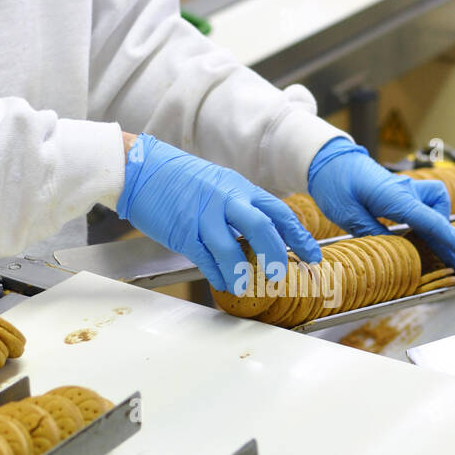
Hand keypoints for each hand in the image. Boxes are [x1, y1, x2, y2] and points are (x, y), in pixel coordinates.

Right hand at [116, 134, 319, 292]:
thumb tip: (261, 236)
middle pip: (261, 226)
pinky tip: (222, 282)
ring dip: (241, 272)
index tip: (313, 255)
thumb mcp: (218, 185)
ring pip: (230, 248)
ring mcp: (203, 215)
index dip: (299, 236)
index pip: (278, 212)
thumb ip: (239, 208)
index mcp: (239, 187)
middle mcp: (225, 198)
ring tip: (245, 286)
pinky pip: (204, 257)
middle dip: (275, 254)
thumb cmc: (180, 179)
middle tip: (280, 274)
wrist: (141, 168)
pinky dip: (216, 273)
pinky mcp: (182, 230)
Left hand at [307, 137, 454, 284]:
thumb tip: (394, 252)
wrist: (330, 159)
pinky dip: (431, 225)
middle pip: (440, 223)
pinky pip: (426, 210)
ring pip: (438, 212)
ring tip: (439, 256)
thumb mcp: (346, 213)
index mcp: (396, 197)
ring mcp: (408, 192)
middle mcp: (409, 192)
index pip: (433, 223)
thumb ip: (372, 233)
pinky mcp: (403, 195)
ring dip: (442, 233)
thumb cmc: (336, 182)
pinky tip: (422, 241)